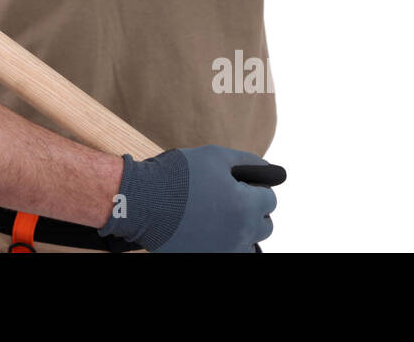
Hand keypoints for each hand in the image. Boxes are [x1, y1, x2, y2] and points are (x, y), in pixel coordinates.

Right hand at [98, 145, 283, 251]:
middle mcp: (240, 234)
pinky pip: (227, 254)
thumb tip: (272, 171)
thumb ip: (248, 162)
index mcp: (246, 207)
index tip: (237, 185)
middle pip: (264, 226)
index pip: (270, 200)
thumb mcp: (215, 156)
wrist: (141, 201)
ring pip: (248, 245)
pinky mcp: (207, 257)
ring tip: (217, 217)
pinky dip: (223, 244)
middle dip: (252, 211)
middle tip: (227, 200)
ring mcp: (223, 251)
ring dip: (240, 231)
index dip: (254, 189)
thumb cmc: (178, 176)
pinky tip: (207, 230)